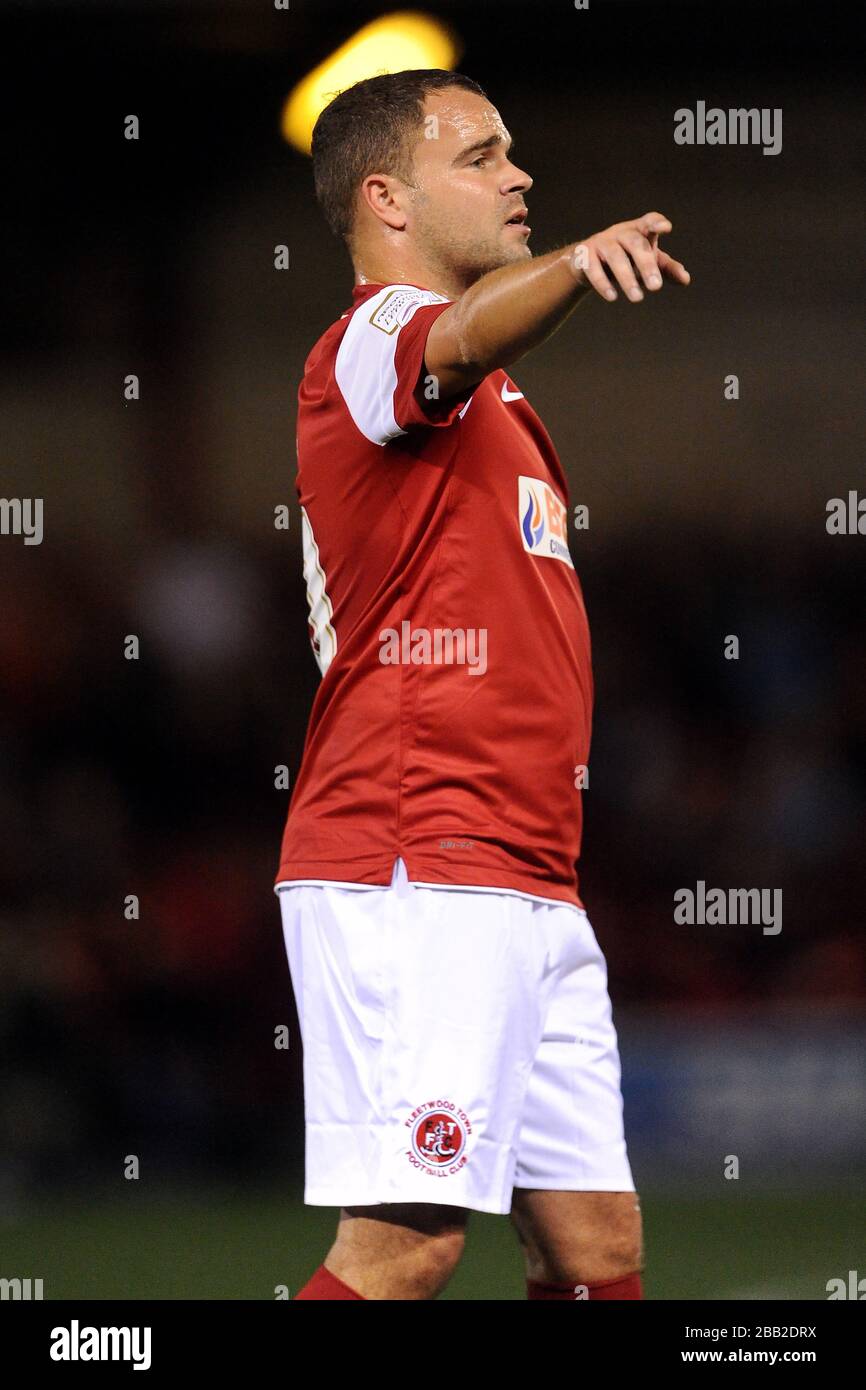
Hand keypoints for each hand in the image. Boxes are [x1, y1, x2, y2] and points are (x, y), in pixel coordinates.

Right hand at [570, 212, 689, 301]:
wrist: (585, 263)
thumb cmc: (624, 258)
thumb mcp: (645, 261)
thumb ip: (665, 268)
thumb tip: (686, 279)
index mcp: (637, 231)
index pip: (648, 221)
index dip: (656, 222)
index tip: (666, 228)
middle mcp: (620, 233)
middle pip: (635, 243)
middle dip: (646, 264)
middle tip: (656, 287)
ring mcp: (601, 242)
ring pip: (616, 257)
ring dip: (627, 278)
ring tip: (637, 299)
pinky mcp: (584, 255)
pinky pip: (593, 268)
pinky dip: (603, 283)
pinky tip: (613, 297)